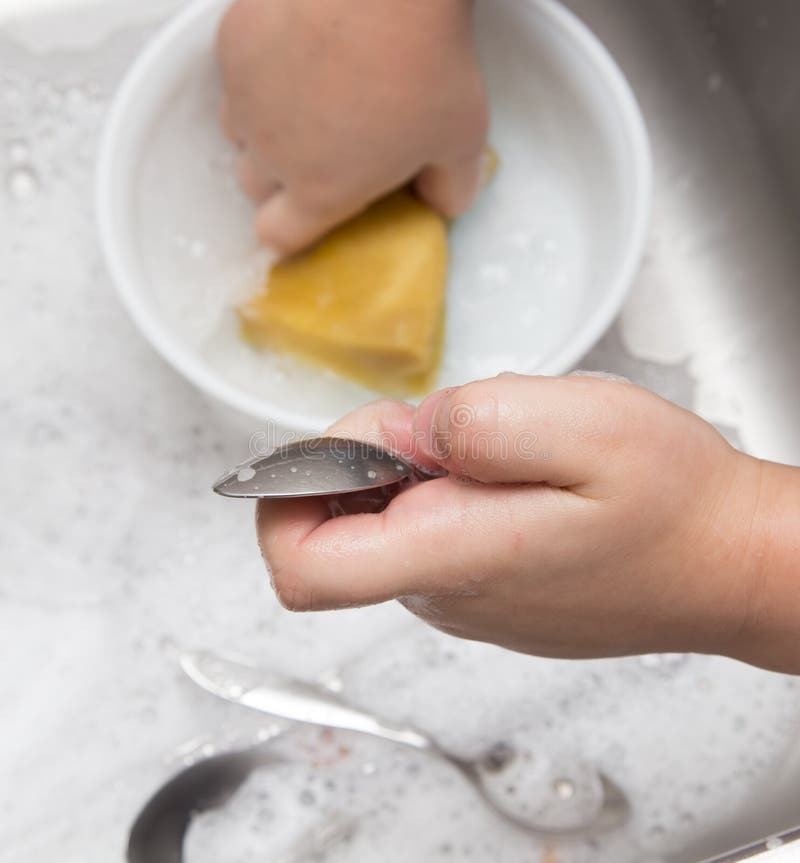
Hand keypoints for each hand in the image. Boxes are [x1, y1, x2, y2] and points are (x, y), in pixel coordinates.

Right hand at [217, 0, 487, 253]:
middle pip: (254, 188)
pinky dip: (261, 69)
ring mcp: (245, 96)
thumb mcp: (462, 142)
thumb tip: (443, 205)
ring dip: (264, 128)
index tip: (309, 216)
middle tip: (323, 152)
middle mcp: (271, 152)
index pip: (278, 237)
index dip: (291, 233)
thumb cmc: (426, 64)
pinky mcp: (233, 42)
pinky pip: (237, 73)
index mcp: (320, 189)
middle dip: (281, 181)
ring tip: (307, 99)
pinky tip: (298, 46)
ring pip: (239, 130)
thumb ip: (450, 188)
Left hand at [256, 374, 784, 666]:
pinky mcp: (486, 592)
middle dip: (367, 458)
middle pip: (336, 530)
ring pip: (385, 526)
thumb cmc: (671, 504)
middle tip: (451, 429)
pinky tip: (517, 479)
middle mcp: (443, 594)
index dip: (285, 496)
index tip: (335, 448)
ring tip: (502, 453)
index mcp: (450, 556)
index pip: (301, 566)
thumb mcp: (579, 425)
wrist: (728, 564)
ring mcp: (464, 601)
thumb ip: (473, 422)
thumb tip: (405, 435)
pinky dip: (449, 493)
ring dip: (415, 472)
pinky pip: (430, 534)